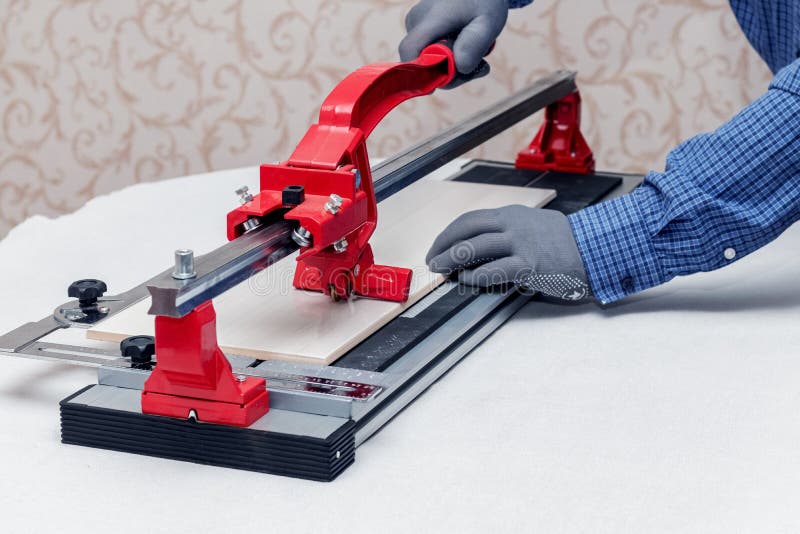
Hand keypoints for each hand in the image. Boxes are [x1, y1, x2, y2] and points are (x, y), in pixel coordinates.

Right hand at [399, 0, 508, 81]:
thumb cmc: (484, 1)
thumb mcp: (488, 21)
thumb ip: (475, 43)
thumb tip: (460, 67)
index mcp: (430, 18)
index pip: (410, 51)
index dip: (423, 73)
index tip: (452, 77)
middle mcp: (416, 21)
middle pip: (423, 63)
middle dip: (453, 73)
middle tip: (482, 66)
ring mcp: (416, 26)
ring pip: (429, 61)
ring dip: (455, 65)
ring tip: (479, 52)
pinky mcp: (420, 31)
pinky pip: (431, 54)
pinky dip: (452, 58)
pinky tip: (467, 47)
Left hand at [426, 206, 591, 300]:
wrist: (595, 250)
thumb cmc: (564, 243)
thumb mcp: (533, 226)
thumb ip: (507, 232)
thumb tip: (478, 247)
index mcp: (512, 214)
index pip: (471, 219)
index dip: (449, 233)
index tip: (438, 246)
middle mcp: (513, 224)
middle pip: (467, 229)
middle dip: (444, 244)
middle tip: (433, 259)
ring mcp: (521, 243)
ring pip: (475, 246)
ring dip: (452, 258)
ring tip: (441, 269)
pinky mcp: (529, 264)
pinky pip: (494, 269)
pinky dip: (476, 275)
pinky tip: (466, 279)